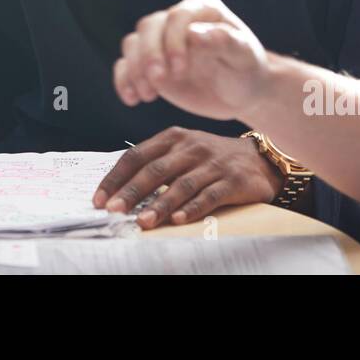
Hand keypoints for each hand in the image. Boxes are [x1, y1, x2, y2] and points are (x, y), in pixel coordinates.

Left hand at [93, 128, 282, 227]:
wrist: (259, 158)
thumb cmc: (211, 157)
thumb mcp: (183, 151)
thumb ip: (156, 164)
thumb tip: (119, 190)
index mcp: (173, 138)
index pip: (136, 156)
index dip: (115, 178)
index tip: (99, 198)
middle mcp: (191, 147)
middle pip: (155, 170)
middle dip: (131, 192)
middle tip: (114, 210)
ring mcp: (212, 163)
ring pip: (181, 185)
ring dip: (160, 205)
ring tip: (143, 221)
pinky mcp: (232, 180)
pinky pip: (209, 195)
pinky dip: (192, 208)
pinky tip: (178, 220)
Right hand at [113, 0, 272, 120]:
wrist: (240, 93)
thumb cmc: (246, 70)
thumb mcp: (244, 57)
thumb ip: (224, 42)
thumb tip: (194, 34)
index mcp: (202, 10)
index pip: (177, 16)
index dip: (173, 41)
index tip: (180, 69)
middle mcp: (177, 20)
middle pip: (149, 27)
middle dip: (149, 55)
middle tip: (158, 82)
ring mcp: (160, 42)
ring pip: (133, 44)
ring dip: (135, 69)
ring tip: (148, 95)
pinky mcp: (149, 64)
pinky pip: (125, 66)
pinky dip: (123, 80)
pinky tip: (132, 99)